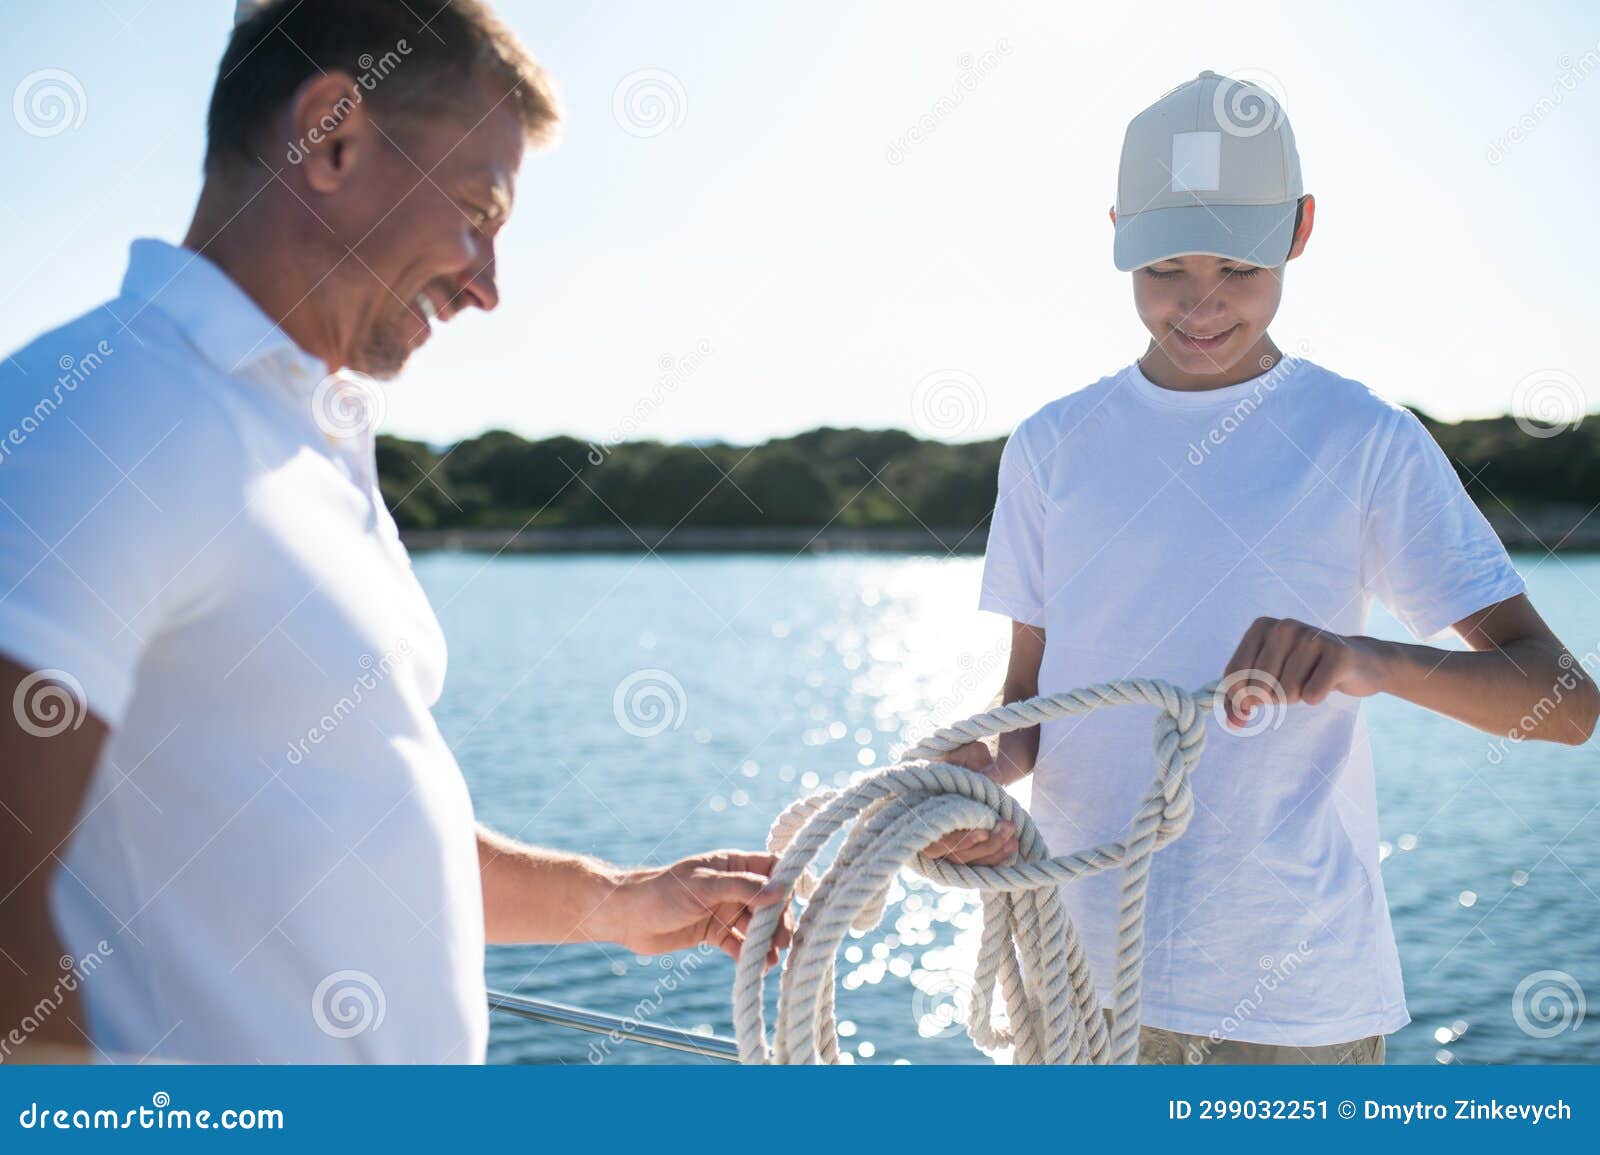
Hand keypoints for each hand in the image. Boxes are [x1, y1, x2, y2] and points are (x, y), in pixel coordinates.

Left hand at [605, 850, 793, 967]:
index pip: (771, 866)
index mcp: (732, 864)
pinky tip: (756, 967)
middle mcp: (733, 887)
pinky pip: (739, 944)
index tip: (798, 899)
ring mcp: (724, 911)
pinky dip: (748, 955)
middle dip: (778, 920)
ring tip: (771, 959)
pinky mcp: (714, 933)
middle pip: (768, 902)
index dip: (787, 880)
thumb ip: (741, 888)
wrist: (627, 917)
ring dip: (766, 942)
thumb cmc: (661, 891)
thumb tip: (780, 891)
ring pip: (756, 927)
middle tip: (782, 941)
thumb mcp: (704, 886)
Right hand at [922, 740, 1020, 864]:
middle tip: (1008, 828)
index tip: (984, 831)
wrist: (973, 764)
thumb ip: (973, 759)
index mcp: (921, 804)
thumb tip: (992, 773)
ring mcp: (942, 843)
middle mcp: (927, 829)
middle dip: (983, 846)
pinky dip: (993, 858)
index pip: (935, 831)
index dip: (959, 836)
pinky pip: (973, 863)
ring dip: (991, 853)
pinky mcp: (958, 850)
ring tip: (1013, 839)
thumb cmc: (966, 756)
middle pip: (952, 854)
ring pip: (964, 861)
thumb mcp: (968, 751)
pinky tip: (1011, 848)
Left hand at [1220, 616, 1391, 726]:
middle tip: (1291, 684)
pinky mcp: (1337, 654)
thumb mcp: (1268, 679)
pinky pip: (1312, 696)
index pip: (1233, 674)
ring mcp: (1311, 638)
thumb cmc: (1305, 670)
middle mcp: (1284, 627)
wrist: (1359, 663)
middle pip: (1258, 687)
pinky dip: (1317, 697)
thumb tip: (1233, 723)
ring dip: (1297, 696)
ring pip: (1285, 693)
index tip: (1251, 705)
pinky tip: (1327, 680)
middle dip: (1273, 698)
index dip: (1240, 699)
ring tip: (1310, 678)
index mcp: (1261, 627)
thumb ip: (1242, 700)